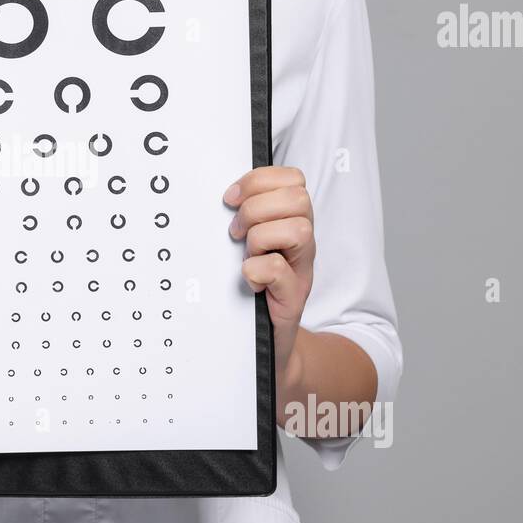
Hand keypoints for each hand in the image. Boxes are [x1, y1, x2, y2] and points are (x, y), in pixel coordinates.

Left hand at [223, 166, 313, 389]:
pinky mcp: (293, 297)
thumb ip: (243, 219)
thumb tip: (220, 195)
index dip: (258, 180)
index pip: (292, 178)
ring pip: (297, 229)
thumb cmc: (253, 290)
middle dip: (257, 208)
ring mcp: (301, 269)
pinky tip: (249, 281)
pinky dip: (256, 270)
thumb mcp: (248, 246)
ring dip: (260, 238)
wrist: (266, 343)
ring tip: (245, 254)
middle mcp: (302, 243)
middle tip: (236, 233)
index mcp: (291, 222)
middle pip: (298, 198)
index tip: (230, 199)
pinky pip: (278, 268)